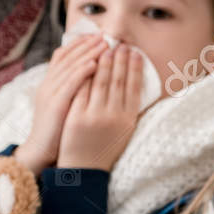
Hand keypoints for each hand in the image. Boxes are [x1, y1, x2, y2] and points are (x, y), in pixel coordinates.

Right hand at [14, 34, 107, 172]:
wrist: (40, 151)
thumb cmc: (57, 130)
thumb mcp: (63, 105)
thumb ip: (73, 90)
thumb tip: (90, 76)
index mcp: (50, 84)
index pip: (63, 55)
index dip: (79, 44)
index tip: (97, 36)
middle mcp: (48, 84)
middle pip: (68, 57)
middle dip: (87, 45)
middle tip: (104, 35)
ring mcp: (50, 94)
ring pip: (70, 66)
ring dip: (88, 53)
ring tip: (104, 44)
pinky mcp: (55, 105)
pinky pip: (70, 84)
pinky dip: (82, 71)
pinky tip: (95, 63)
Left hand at [56, 43, 143, 169]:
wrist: (84, 170)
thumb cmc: (105, 148)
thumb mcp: (123, 132)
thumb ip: (127, 110)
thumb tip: (134, 84)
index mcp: (128, 119)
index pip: (134, 87)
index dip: (135, 68)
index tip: (135, 52)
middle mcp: (114, 117)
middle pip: (118, 81)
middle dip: (120, 59)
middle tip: (120, 43)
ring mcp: (95, 117)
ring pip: (100, 82)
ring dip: (103, 62)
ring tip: (105, 47)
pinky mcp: (78, 118)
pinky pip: (82, 90)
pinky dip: (84, 74)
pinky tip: (86, 61)